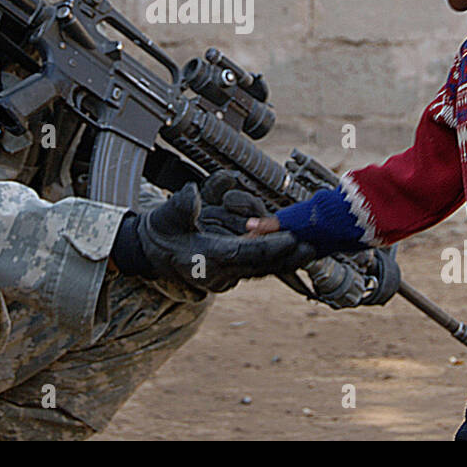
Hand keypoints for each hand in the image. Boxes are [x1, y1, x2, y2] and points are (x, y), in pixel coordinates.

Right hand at [112, 183, 315, 292]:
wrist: (152, 251)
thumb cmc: (160, 232)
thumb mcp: (166, 216)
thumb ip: (181, 207)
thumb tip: (192, 194)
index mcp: (207, 261)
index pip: (244, 254)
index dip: (269, 247)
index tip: (291, 238)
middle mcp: (223, 272)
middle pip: (263, 266)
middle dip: (289, 257)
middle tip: (314, 246)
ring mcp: (231, 272)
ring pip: (266, 266)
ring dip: (288, 256)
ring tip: (312, 245)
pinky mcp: (235, 266)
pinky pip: (263, 264)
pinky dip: (282, 256)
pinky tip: (302, 248)